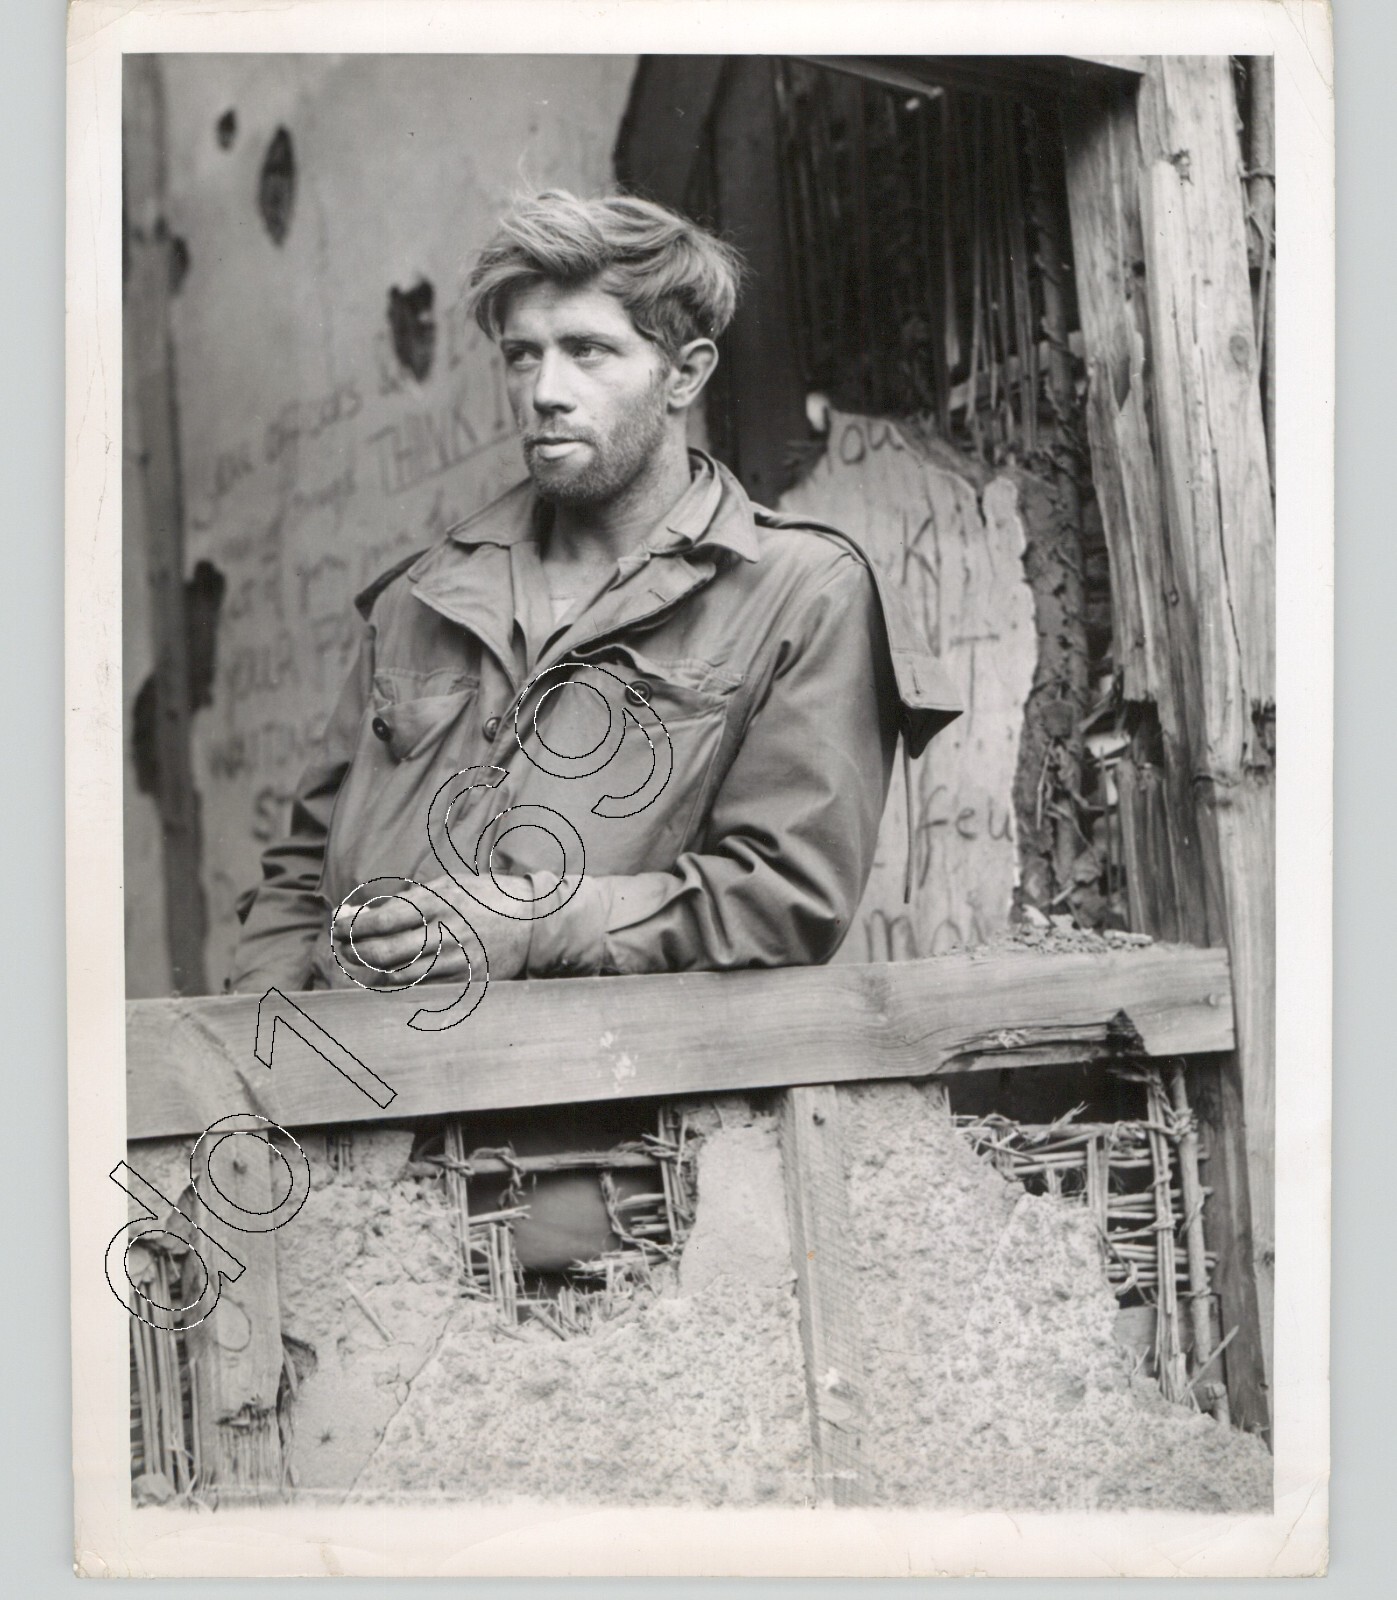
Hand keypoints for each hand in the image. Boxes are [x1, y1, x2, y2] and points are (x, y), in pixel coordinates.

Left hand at [331, 872, 532, 984]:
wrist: (533, 923)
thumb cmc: (487, 898)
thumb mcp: (450, 885)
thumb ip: (412, 899)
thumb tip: (371, 913)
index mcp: (438, 903)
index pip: (381, 919)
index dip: (351, 924)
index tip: (336, 922)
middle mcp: (444, 933)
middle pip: (383, 952)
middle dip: (354, 951)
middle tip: (341, 946)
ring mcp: (454, 960)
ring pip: (398, 976)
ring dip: (370, 972)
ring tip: (356, 963)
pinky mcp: (464, 980)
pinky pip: (421, 988)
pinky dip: (397, 985)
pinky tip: (385, 978)